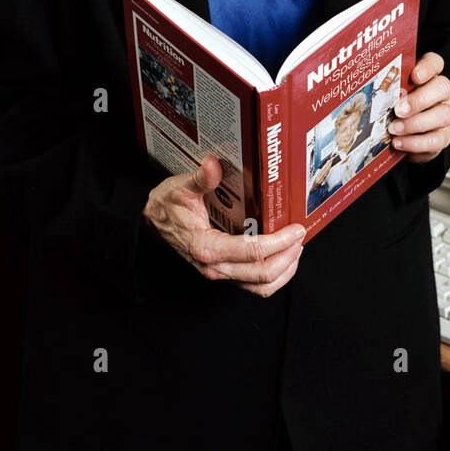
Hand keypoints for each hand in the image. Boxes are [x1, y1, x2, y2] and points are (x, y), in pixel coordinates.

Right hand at [142, 155, 305, 297]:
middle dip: (288, 256)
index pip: (252, 252)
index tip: (296, 229)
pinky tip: (283, 259)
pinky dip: (274, 276)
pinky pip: (254, 285)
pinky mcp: (224, 274)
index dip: (280, 242)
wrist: (149, 223)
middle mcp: (214, 267)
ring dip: (284, 270)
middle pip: (263, 274)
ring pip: (261, 286)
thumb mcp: (180, 188)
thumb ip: (200, 178)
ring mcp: (219, 274)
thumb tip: (212, 164)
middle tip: (300, 236)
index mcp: (206, 247)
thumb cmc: (166, 207)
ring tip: (295, 248)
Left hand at [386, 52, 449, 163]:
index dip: (428, 67)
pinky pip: (437, 139)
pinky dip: (416, 143)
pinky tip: (399, 142)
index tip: (415, 75)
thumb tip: (361, 85)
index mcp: (427, 76)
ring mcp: (445, 114)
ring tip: (394, 129)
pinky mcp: (444, 136)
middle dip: (419, 100)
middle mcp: (440, 93)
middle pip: (442, 88)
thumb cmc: (393, 108)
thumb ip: (384, 88)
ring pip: (443, 115)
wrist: (400, 136)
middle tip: (398, 109)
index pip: (435, 63)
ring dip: (416, 123)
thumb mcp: (388, 95)